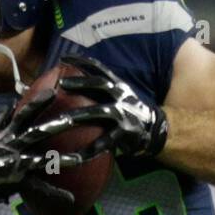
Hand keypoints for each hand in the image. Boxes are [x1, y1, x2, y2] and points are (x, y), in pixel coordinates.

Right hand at [0, 89, 68, 209]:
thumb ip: (2, 120)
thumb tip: (12, 104)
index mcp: (8, 134)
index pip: (24, 114)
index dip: (38, 102)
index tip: (54, 91)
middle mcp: (13, 147)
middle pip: (37, 133)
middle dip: (54, 125)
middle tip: (74, 118)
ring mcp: (17, 164)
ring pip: (41, 159)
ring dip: (60, 159)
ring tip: (79, 158)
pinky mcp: (19, 181)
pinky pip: (39, 187)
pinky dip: (55, 193)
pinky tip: (71, 197)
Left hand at [23, 52, 168, 161]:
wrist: (153, 129)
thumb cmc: (128, 111)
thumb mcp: (118, 94)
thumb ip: (100, 89)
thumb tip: (74, 80)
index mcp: (117, 86)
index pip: (99, 69)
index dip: (82, 62)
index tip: (63, 58)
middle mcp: (120, 97)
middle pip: (99, 85)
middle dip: (80, 83)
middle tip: (61, 84)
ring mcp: (122, 115)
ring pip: (98, 113)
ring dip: (79, 115)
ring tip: (62, 119)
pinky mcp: (124, 134)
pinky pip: (104, 142)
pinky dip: (90, 149)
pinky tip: (75, 156)